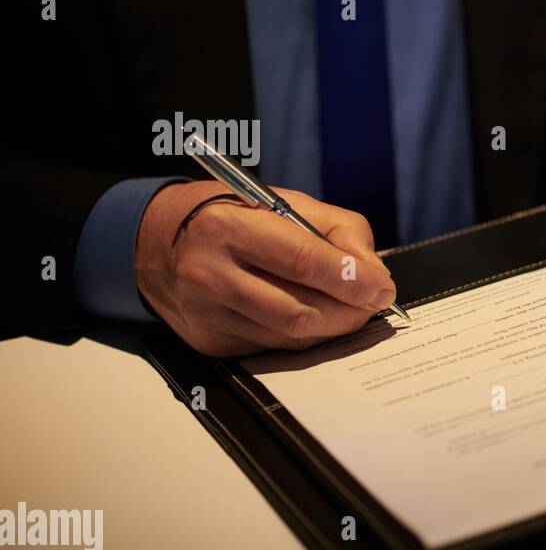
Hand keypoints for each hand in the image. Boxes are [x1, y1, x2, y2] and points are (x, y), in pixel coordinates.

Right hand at [136, 181, 396, 356]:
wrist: (159, 241)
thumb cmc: (234, 216)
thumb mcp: (286, 202)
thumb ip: (339, 230)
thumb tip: (372, 274)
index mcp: (228, 228)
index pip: (305, 263)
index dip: (353, 280)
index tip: (383, 288)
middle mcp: (210, 274)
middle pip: (300, 310)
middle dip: (350, 311)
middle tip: (374, 303)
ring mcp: (206, 314)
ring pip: (290, 336)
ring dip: (333, 328)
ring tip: (353, 311)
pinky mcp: (209, 342)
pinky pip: (273, 347)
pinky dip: (306, 337)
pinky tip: (319, 320)